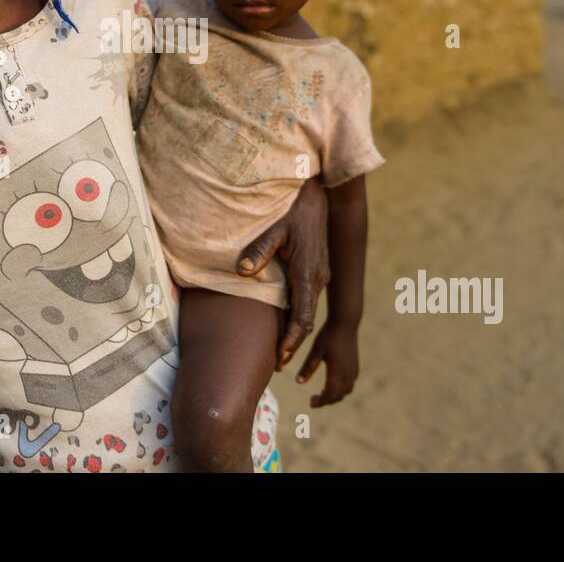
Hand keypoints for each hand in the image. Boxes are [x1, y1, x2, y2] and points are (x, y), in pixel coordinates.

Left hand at [236, 176, 328, 370]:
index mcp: (308, 273)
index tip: (280, 356)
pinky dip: (298, 317)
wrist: (317, 200)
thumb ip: (260, 250)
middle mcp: (318, 278)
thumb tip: (243, 271)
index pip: (302, 316)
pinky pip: (308, 301)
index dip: (291, 339)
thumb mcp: (275, 228)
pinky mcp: (318, 272)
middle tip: (277, 365)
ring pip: (308, 312)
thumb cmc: (293, 212)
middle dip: (292, 343)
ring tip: (280, 353)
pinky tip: (286, 325)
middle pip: (306, 320)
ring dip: (296, 333)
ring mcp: (320, 276)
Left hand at [297, 318, 358, 406]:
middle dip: (327, 400)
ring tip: (323, 393)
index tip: (311, 403)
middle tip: (314, 400)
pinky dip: (341, 388)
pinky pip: (350, 383)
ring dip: (335, 395)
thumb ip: (308, 367)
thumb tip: (298, 382)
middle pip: (339, 395)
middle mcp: (348, 373)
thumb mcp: (316, 350)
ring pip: (346, 390)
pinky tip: (333, 382)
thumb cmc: (328, 334)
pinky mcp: (355, 365)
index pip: (330, 394)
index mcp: (337, 371)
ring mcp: (353, 369)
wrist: (345, 322)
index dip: (321, 401)